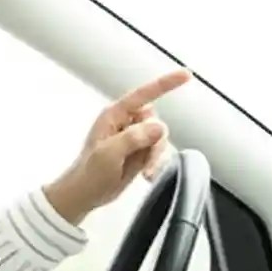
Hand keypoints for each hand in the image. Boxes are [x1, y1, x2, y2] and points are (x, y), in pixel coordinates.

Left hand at [44, 69, 190, 223]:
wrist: (85, 195)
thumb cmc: (88, 173)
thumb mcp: (109, 154)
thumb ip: (133, 138)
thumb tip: (158, 127)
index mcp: (114, 115)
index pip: (143, 94)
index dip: (165, 84)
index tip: (185, 75)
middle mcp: (125, 123)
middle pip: (156, 121)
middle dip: (156, 141)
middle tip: (147, 159)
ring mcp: (133, 138)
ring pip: (159, 139)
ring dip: (155, 156)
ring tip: (146, 171)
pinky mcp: (139, 152)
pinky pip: (158, 152)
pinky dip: (156, 163)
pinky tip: (148, 175)